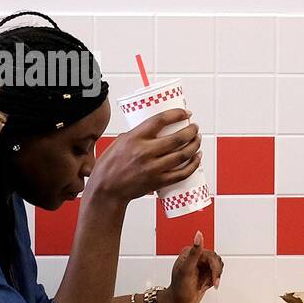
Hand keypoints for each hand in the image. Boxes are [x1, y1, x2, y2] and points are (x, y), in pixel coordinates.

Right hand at [85, 110, 200, 206]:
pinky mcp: (157, 182)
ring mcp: (152, 168)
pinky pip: (181, 174)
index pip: (160, 120)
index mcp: (134, 138)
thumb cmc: (109, 166)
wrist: (106, 190)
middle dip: (191, 131)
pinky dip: (193, 166)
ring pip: (182, 155)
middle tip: (194, 127)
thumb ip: (136, 135)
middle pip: (177, 138)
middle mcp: (144, 152)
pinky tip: (197, 159)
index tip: (186, 113)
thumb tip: (152, 129)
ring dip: (195, 145)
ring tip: (197, 140)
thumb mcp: (119, 142)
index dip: (177, 114)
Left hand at [161, 231, 222, 302]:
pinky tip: (206, 285)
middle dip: (215, 273)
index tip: (213, 275)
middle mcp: (195, 258)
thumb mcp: (186, 269)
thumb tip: (198, 235)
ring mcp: (200, 266)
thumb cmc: (179, 288)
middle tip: (211, 282)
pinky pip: (216, 273)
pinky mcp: (204, 274)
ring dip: (215, 277)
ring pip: (217, 266)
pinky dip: (214, 280)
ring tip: (206, 284)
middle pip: (215, 260)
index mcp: (189, 253)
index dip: (213, 266)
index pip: (209, 254)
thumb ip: (195, 252)